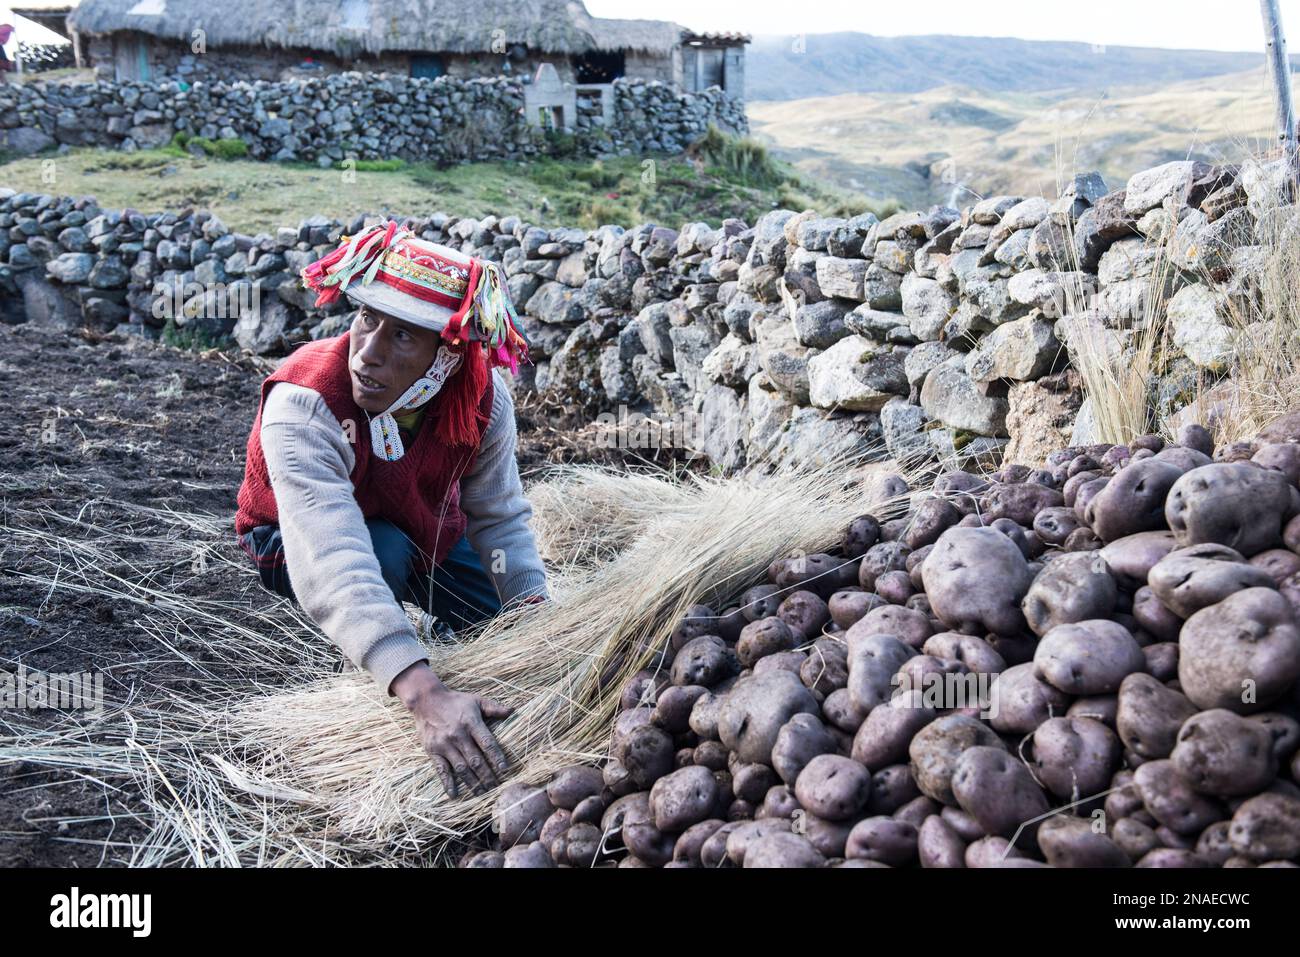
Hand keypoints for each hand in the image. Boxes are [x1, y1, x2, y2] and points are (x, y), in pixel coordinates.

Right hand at [391, 663, 512, 797]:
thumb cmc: (455, 701)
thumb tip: (512, 711)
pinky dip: (448, 783)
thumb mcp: (476, 700)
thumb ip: (494, 707)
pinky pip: (441, 770)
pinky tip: (454, 794)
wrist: (426, 700)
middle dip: (487, 776)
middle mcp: (458, 735)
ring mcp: (444, 744)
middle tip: (496, 788)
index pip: (487, 743)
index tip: (504, 770)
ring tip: (482, 793)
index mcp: (471, 723)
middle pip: (476, 760)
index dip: (496, 757)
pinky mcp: (433, 751)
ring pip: (461, 768)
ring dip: (473, 783)